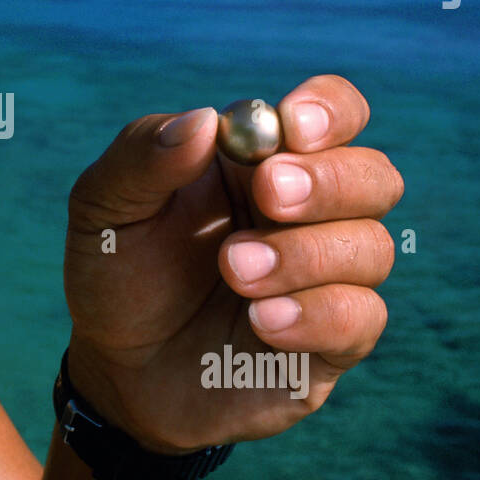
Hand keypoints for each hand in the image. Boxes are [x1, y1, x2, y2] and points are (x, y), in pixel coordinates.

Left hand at [63, 75, 402, 453]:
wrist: (116, 369)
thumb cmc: (117, 272)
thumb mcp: (104, 205)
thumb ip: (142, 155)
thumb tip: (205, 121)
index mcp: (261, 161)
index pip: (333, 112)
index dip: (330, 110)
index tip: (294, 125)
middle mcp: (309, 213)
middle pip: (374, 175)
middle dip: (329, 181)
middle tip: (269, 195)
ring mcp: (326, 279)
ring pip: (371, 246)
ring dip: (306, 254)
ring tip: (234, 271)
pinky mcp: (330, 343)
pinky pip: (362, 318)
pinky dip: (316, 314)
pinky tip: (260, 321)